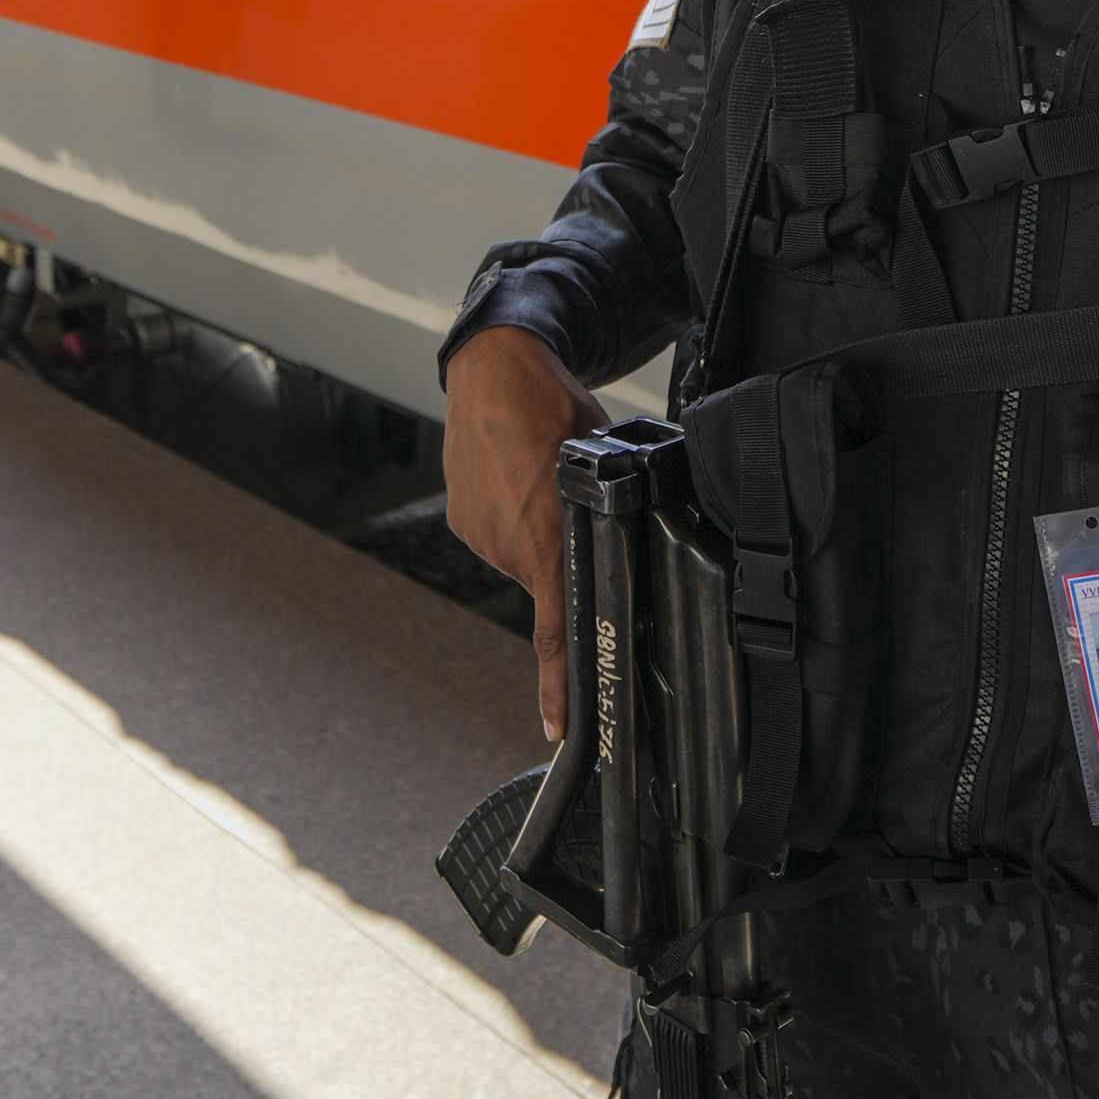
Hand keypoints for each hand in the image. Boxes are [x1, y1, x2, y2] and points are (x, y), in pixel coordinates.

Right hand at [441, 323, 607, 741]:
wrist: (493, 366)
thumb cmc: (551, 406)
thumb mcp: (603, 463)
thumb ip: (615, 514)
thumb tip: (636, 544)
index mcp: (546, 541)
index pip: (554, 635)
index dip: (558, 689)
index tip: (558, 732)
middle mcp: (507, 546)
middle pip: (548, 578)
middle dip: (564, 554)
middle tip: (573, 502)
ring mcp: (480, 533)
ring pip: (525, 552)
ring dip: (539, 528)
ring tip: (544, 476)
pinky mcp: (463, 518)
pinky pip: (500, 531)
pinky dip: (515, 512)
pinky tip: (521, 475)